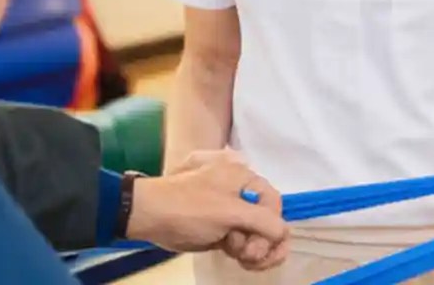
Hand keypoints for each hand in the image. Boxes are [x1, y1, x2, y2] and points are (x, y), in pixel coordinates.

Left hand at [128, 149, 288, 270]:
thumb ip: (263, 221)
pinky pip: (244, 241)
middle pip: (269, 222)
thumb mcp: (230, 212)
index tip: (258, 245)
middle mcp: (240, 192)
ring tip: (236, 253)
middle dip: (262, 242)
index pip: (275, 205)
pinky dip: (244, 252)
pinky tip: (235, 256)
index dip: (273, 228)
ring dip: (253, 250)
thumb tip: (283, 233)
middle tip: (246, 254)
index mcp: (244, 177)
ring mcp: (230, 211)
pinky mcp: (222, 227)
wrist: (150, 216)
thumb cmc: (190, 208)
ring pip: (258, 235)